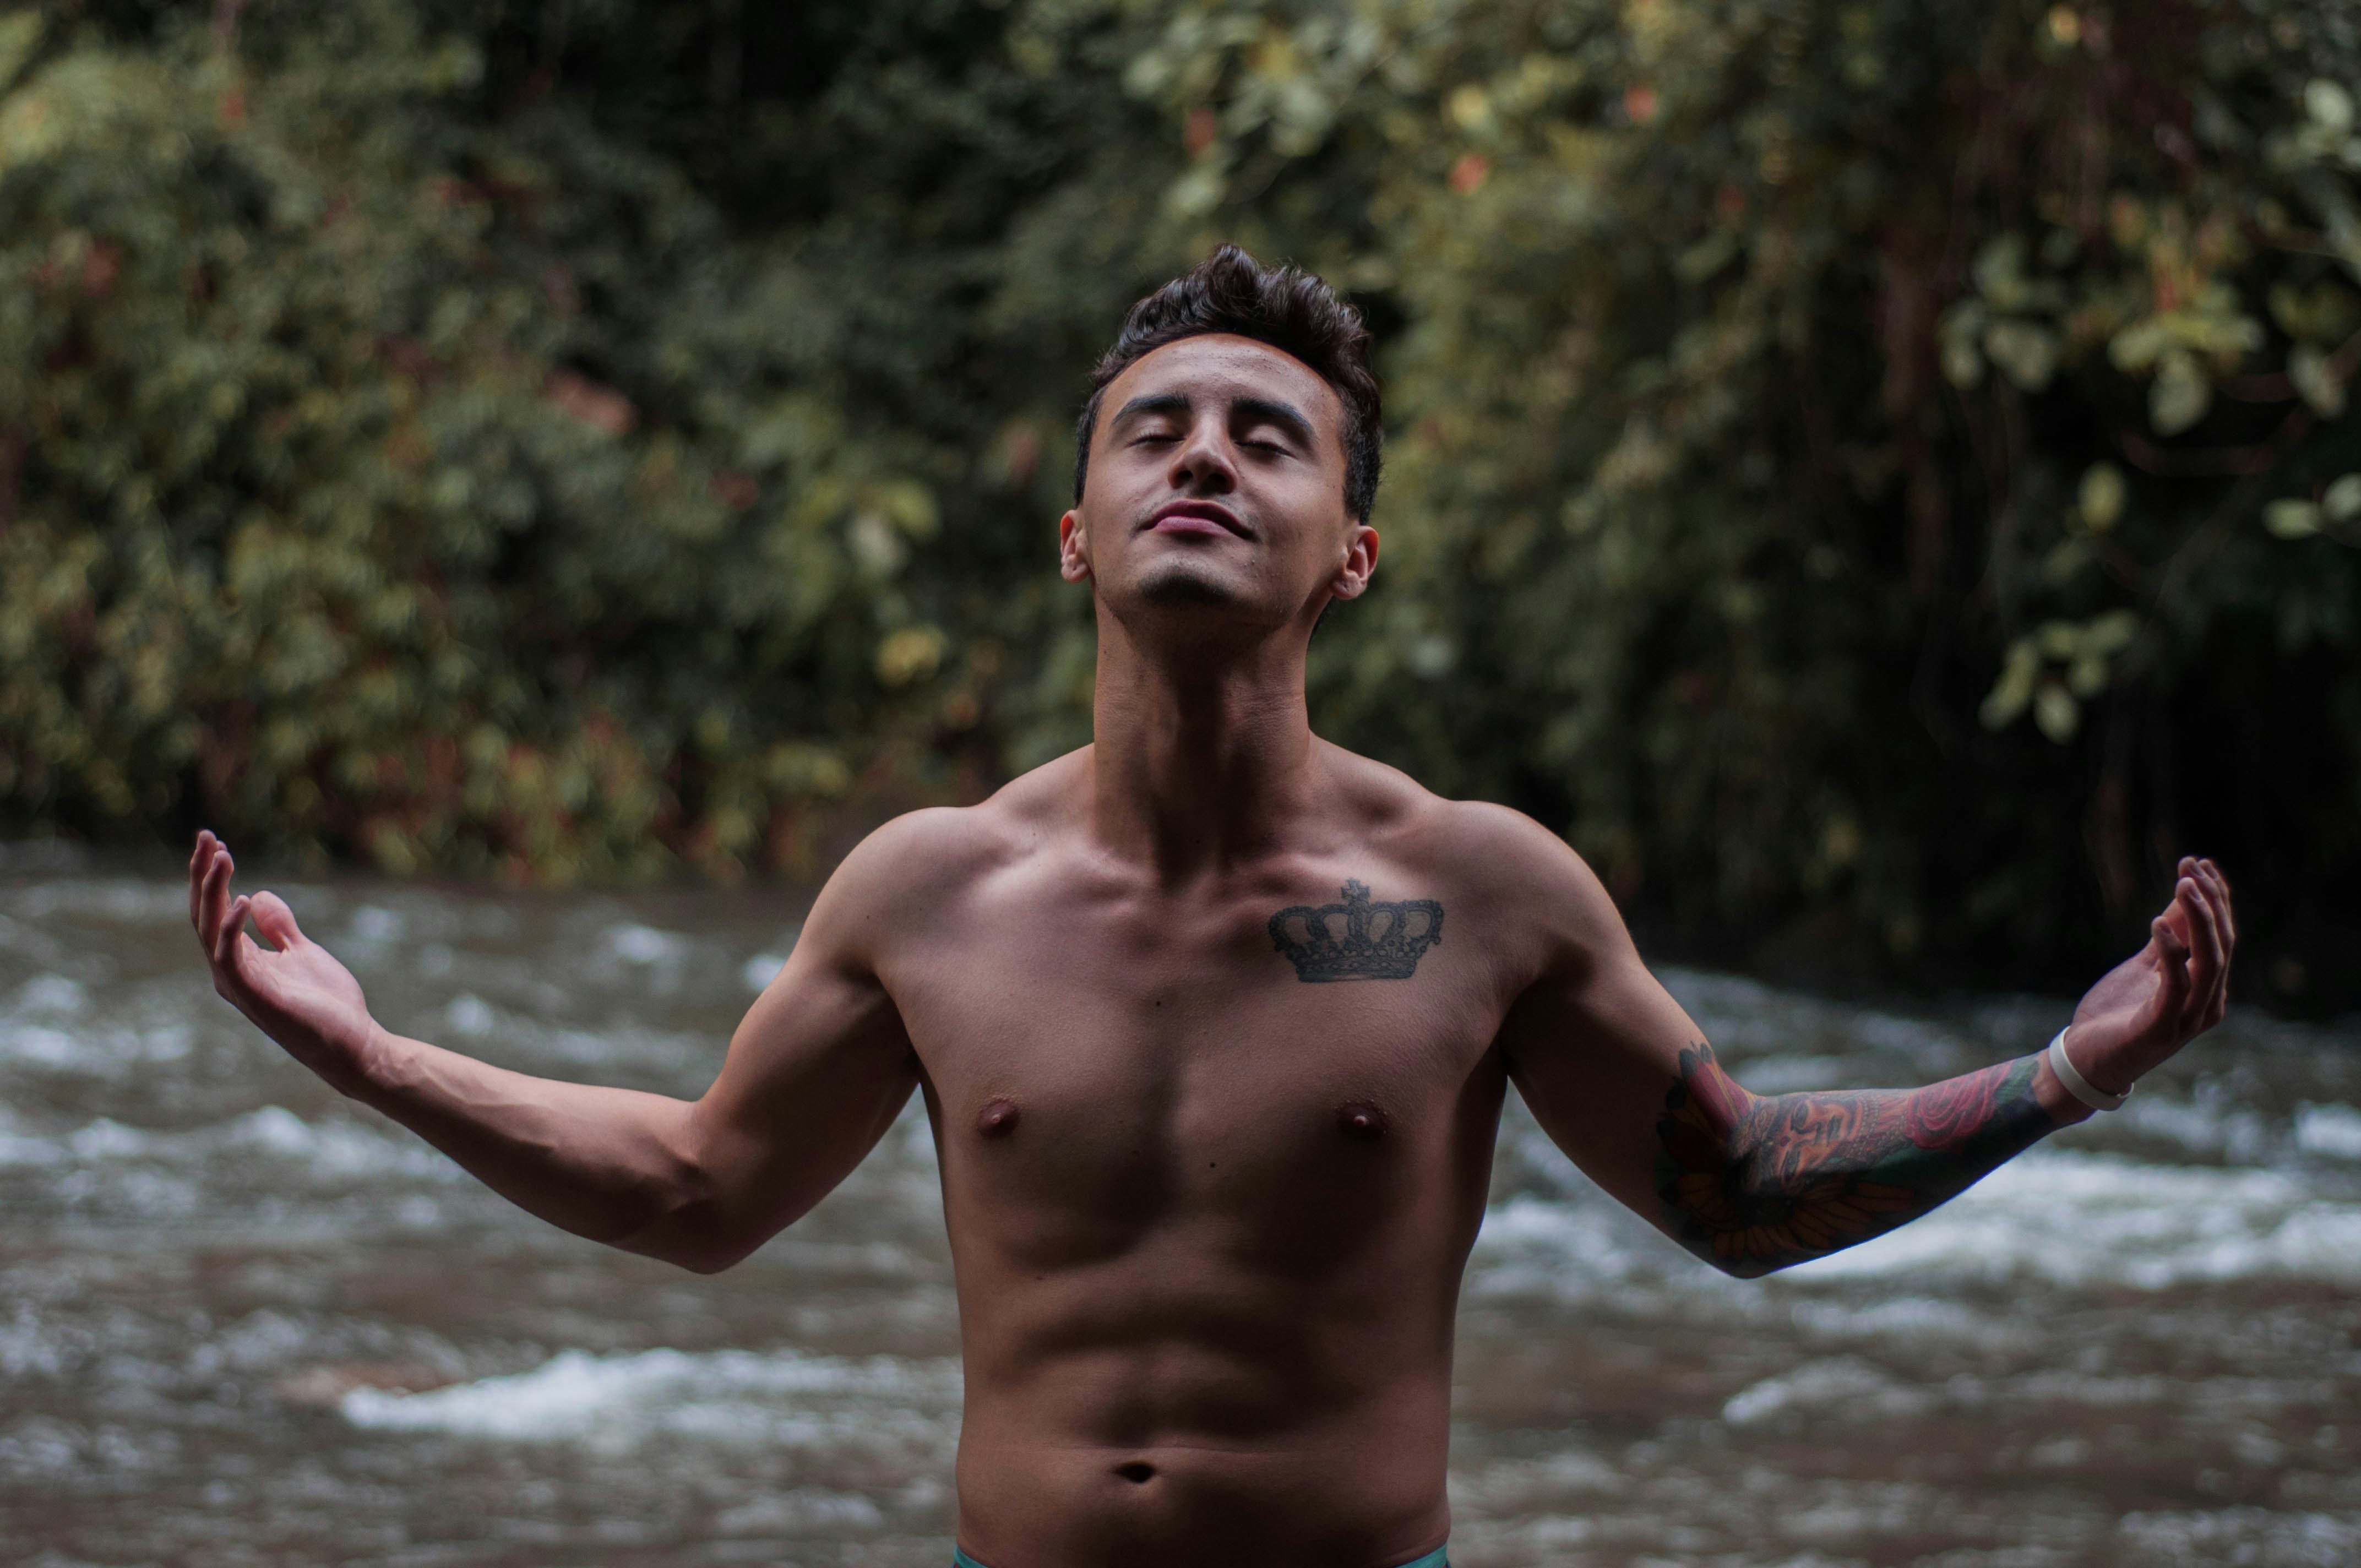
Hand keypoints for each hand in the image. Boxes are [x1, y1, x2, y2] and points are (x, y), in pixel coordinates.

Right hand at [190, 831, 383, 1095]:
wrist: (352, 1043)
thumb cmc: (327, 1004)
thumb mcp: (303, 952)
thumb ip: (279, 926)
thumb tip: (256, 895)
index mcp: (240, 959)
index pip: (214, 910)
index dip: (210, 877)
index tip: (214, 841)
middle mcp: (230, 970)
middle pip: (204, 914)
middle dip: (203, 875)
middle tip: (206, 836)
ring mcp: (238, 984)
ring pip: (210, 929)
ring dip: (212, 891)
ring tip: (221, 856)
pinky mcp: (254, 995)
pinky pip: (230, 957)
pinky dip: (231, 928)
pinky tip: (240, 899)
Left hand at [2063, 856, 2233, 1096]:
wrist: (2087, 1061)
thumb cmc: (2118, 1013)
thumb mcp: (2145, 966)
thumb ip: (2169, 937)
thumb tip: (2183, 895)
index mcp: (2206, 988)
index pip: (2222, 936)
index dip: (2217, 898)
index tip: (2201, 861)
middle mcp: (2206, 1004)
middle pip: (2222, 945)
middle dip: (2211, 902)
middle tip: (2193, 866)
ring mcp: (2187, 1018)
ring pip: (2209, 962)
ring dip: (2198, 919)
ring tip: (2183, 884)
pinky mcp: (2160, 1028)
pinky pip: (2177, 986)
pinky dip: (2172, 953)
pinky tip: (2158, 924)